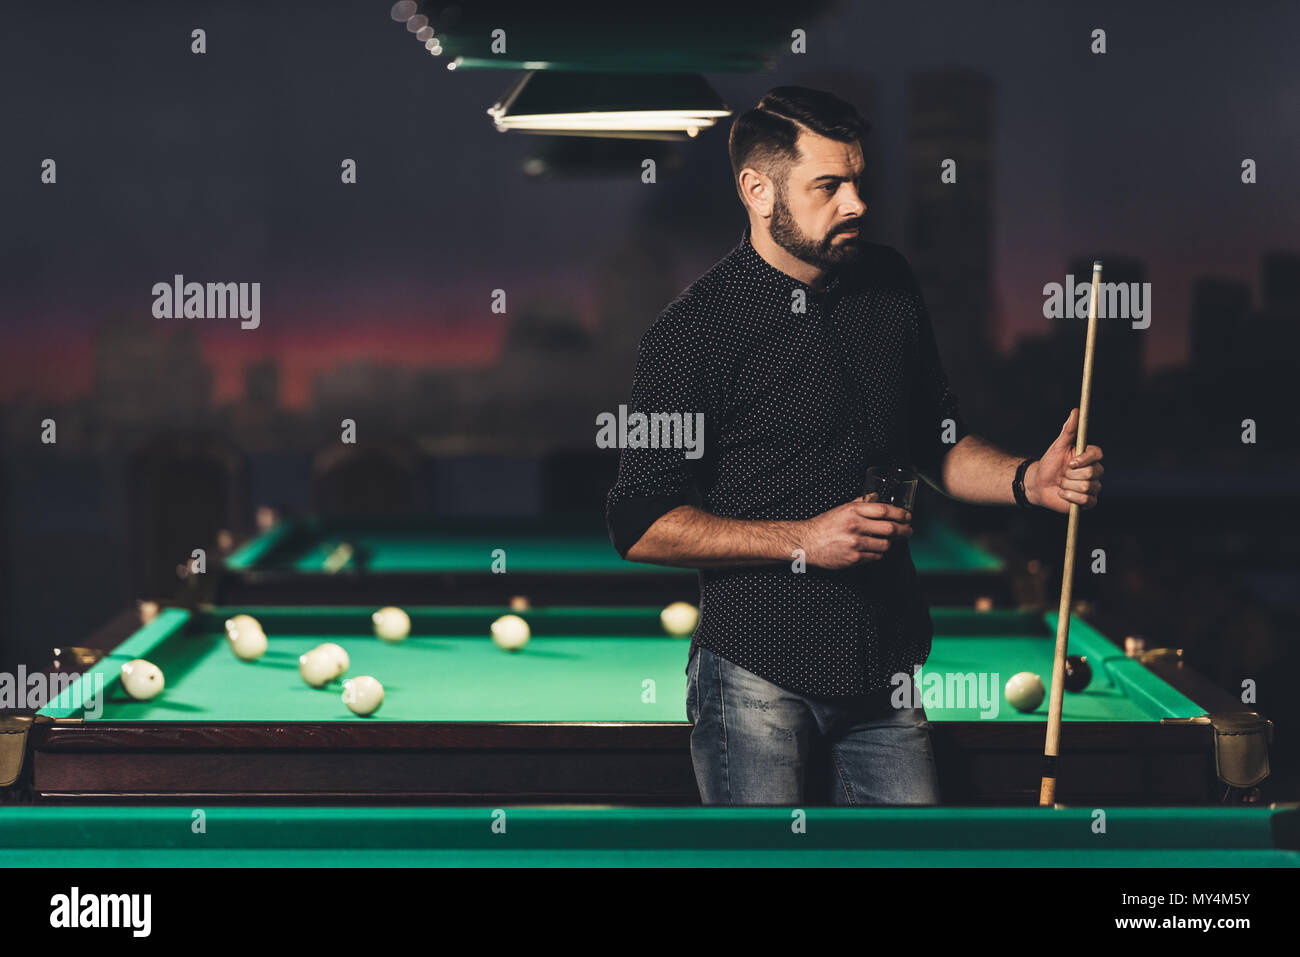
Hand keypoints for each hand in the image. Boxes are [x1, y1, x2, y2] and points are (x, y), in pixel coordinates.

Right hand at [797, 495, 912, 568]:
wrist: (806, 543)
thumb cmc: (824, 525)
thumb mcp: (842, 509)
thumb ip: (861, 503)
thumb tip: (878, 497)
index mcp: (852, 511)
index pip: (884, 510)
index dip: (901, 513)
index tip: (908, 516)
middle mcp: (855, 526)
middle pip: (890, 528)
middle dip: (905, 530)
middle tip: (909, 531)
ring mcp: (855, 544)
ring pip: (885, 545)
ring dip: (891, 543)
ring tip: (889, 540)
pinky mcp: (853, 559)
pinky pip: (875, 556)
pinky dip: (878, 553)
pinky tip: (874, 549)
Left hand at [1027, 408, 1103, 512]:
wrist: (1039, 485)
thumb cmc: (1049, 464)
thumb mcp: (1057, 446)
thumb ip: (1068, 430)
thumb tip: (1075, 411)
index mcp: (1090, 456)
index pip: (1097, 455)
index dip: (1084, 460)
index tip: (1070, 463)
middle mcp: (1095, 471)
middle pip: (1091, 473)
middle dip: (1070, 475)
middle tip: (1062, 474)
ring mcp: (1093, 487)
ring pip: (1086, 487)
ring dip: (1067, 486)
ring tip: (1061, 484)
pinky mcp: (1089, 502)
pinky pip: (1086, 500)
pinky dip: (1070, 497)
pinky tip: (1063, 494)